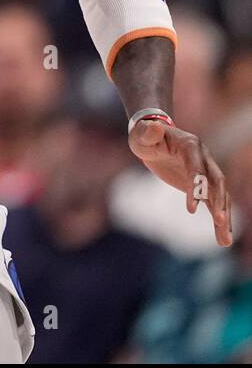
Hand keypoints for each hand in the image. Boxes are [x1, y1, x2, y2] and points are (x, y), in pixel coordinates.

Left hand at [129, 118, 232, 246]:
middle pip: (216, 181)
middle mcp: (204, 159)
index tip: (191, 208)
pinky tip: (223, 238)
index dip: (196, 185)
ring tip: (225, 241)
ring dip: (224, 217)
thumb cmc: (146, 136)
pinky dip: (219, 220)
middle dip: (219, 201)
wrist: (153, 139)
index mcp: (191, 146)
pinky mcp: (202, 185)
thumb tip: (154, 125)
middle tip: (220, 221)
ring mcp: (206, 172)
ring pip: (220, 196)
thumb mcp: (143, 133)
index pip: (196, 167)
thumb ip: (148, 132)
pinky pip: (213, 204)